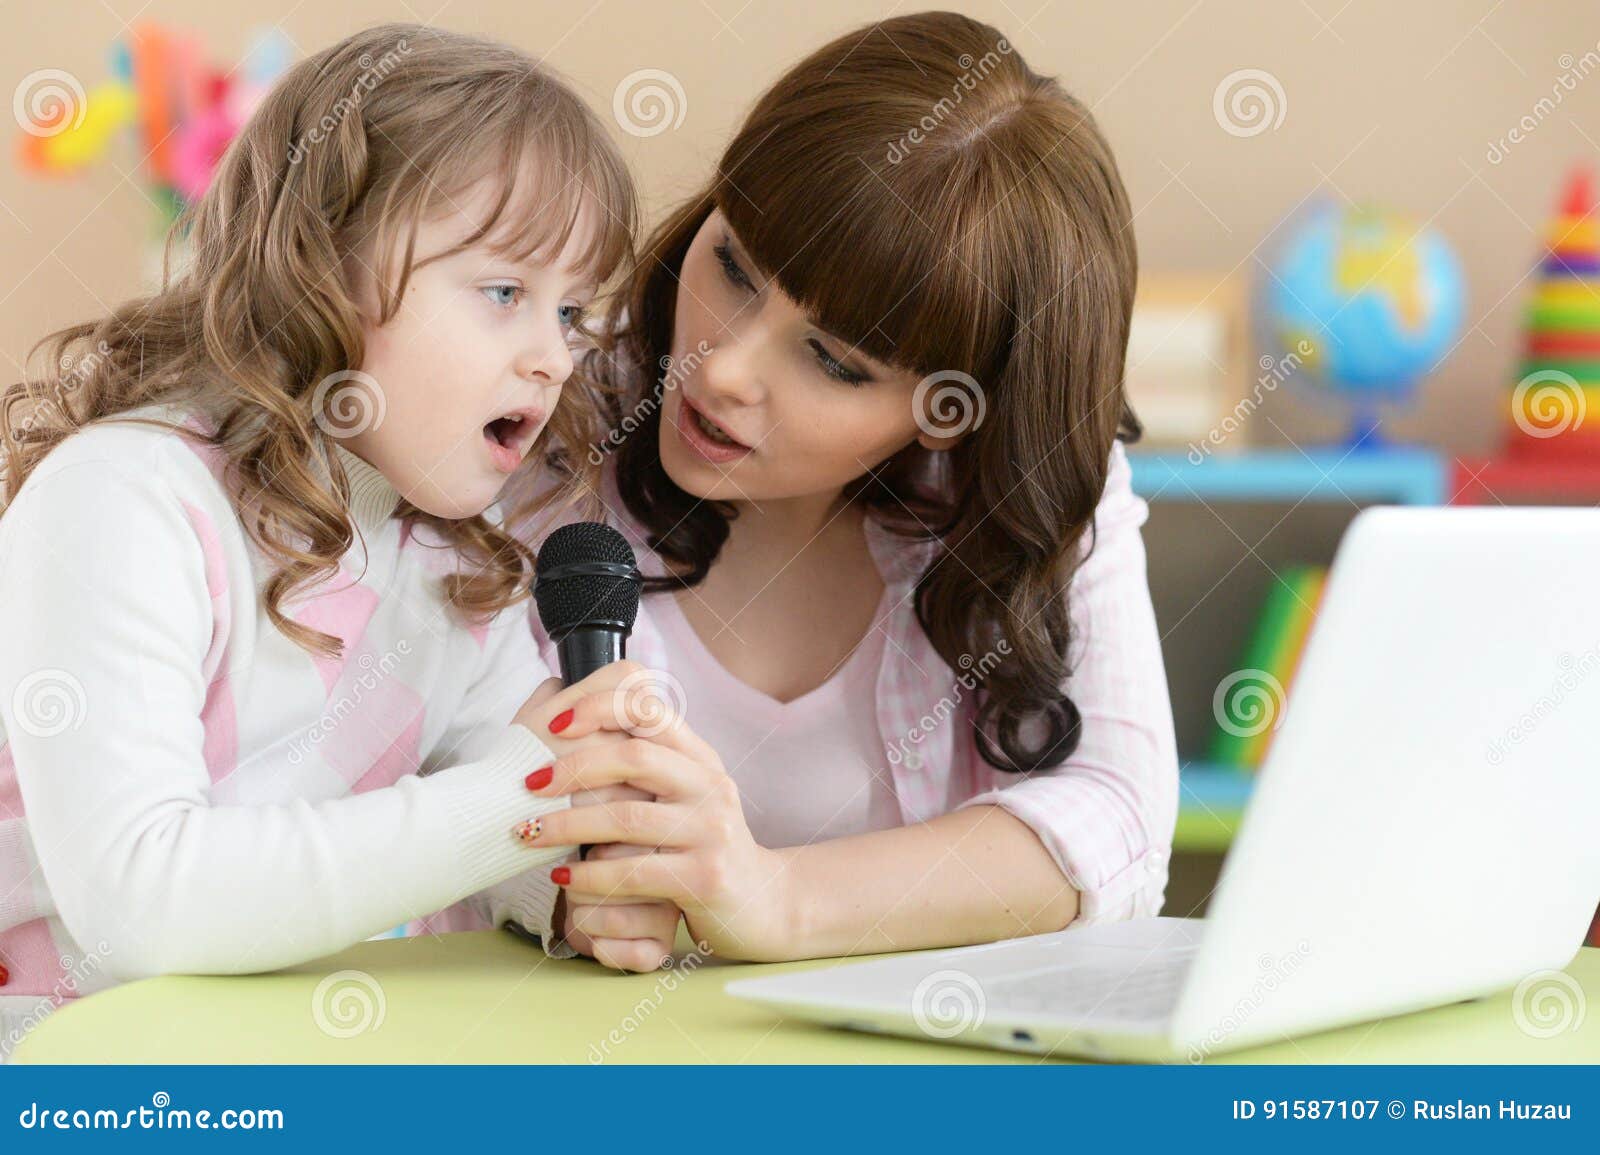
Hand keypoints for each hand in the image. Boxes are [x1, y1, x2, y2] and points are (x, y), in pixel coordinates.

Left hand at [516, 669, 798, 961]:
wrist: (762, 903)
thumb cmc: (703, 846)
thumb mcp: (685, 795)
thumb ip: (647, 765)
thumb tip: (576, 723)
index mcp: (700, 758)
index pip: (649, 709)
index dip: (598, 708)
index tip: (553, 724)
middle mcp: (710, 785)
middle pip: (633, 757)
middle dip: (571, 767)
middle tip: (527, 783)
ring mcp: (711, 831)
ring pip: (625, 819)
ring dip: (567, 825)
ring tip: (529, 833)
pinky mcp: (705, 878)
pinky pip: (633, 873)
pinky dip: (588, 875)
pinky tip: (562, 876)